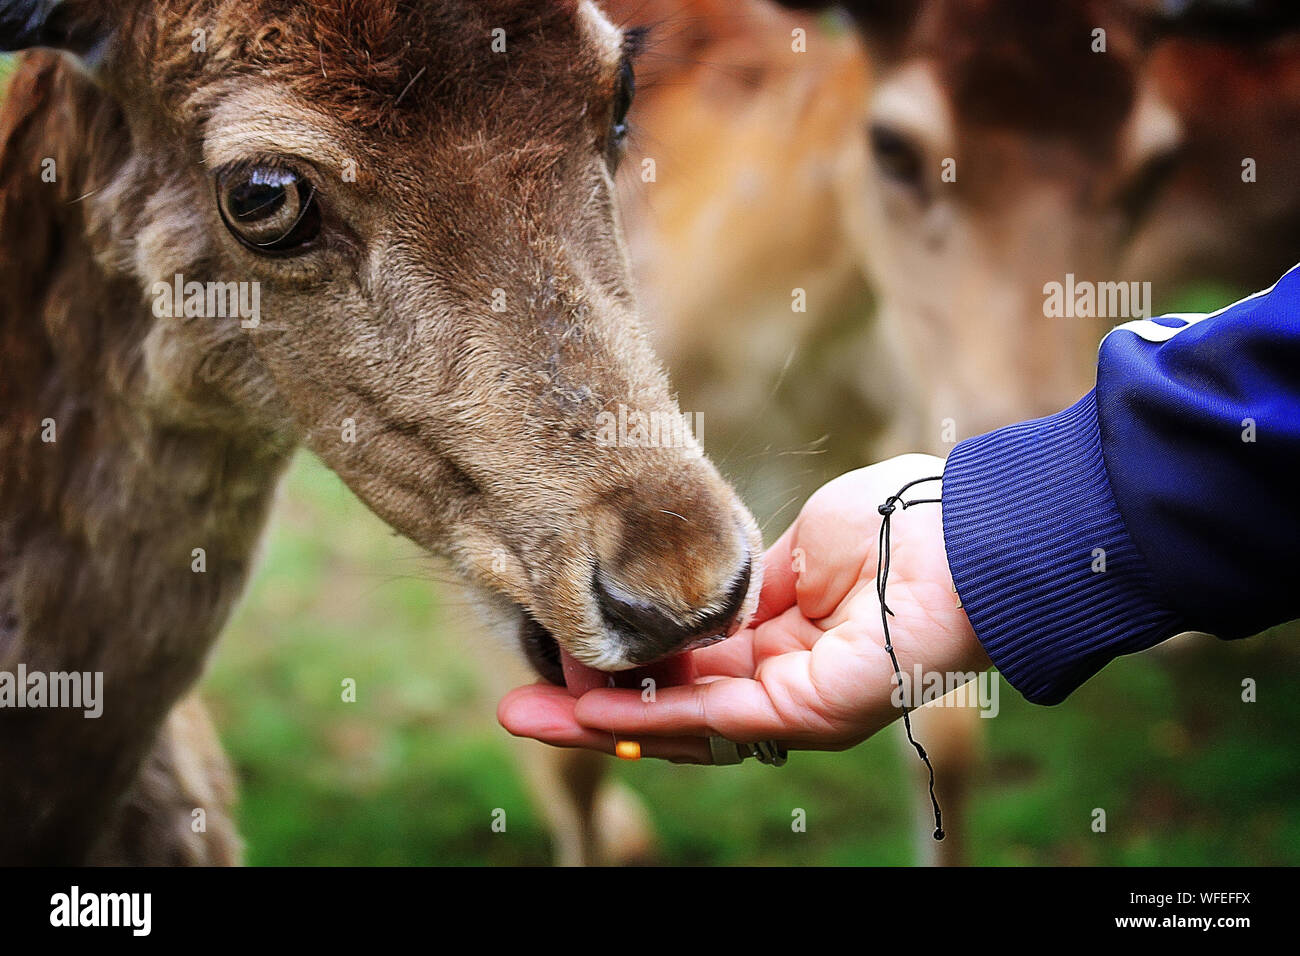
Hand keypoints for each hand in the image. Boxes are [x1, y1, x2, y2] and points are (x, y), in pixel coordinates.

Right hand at [497, 454, 990, 762]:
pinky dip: (652, 715)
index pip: (683, 668)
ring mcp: (796, 704)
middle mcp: (780, 682)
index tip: (558, 657)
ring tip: (527, 714)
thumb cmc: (897, 524)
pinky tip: (590, 707)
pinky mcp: (813, 712)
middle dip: (590, 708)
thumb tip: (693, 597)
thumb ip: (739, 584)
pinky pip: (719, 719)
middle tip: (516, 706)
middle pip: (670, 707)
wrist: (964, 529)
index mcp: (777, 639)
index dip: (620, 668)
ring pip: (682, 725)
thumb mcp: (792, 551)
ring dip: (602, 721)